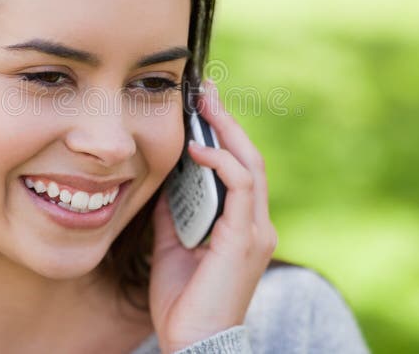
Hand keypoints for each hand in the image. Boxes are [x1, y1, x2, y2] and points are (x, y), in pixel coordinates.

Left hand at [149, 78, 278, 353]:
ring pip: (249, 165)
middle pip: (247, 157)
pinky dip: (222, 163)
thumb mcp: (172, 244)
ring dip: (225, 131)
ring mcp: (255, 230)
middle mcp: (255, 223)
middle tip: (204, 90)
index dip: (221, 134)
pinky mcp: (246, 239)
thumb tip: (163, 180)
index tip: (200, 105)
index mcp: (240, 224)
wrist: (192, 342)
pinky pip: (241, 188)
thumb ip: (173, 211)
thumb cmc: (183, 300)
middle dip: (225, 121)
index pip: (237, 166)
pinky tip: (199, 148)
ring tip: (204, 103)